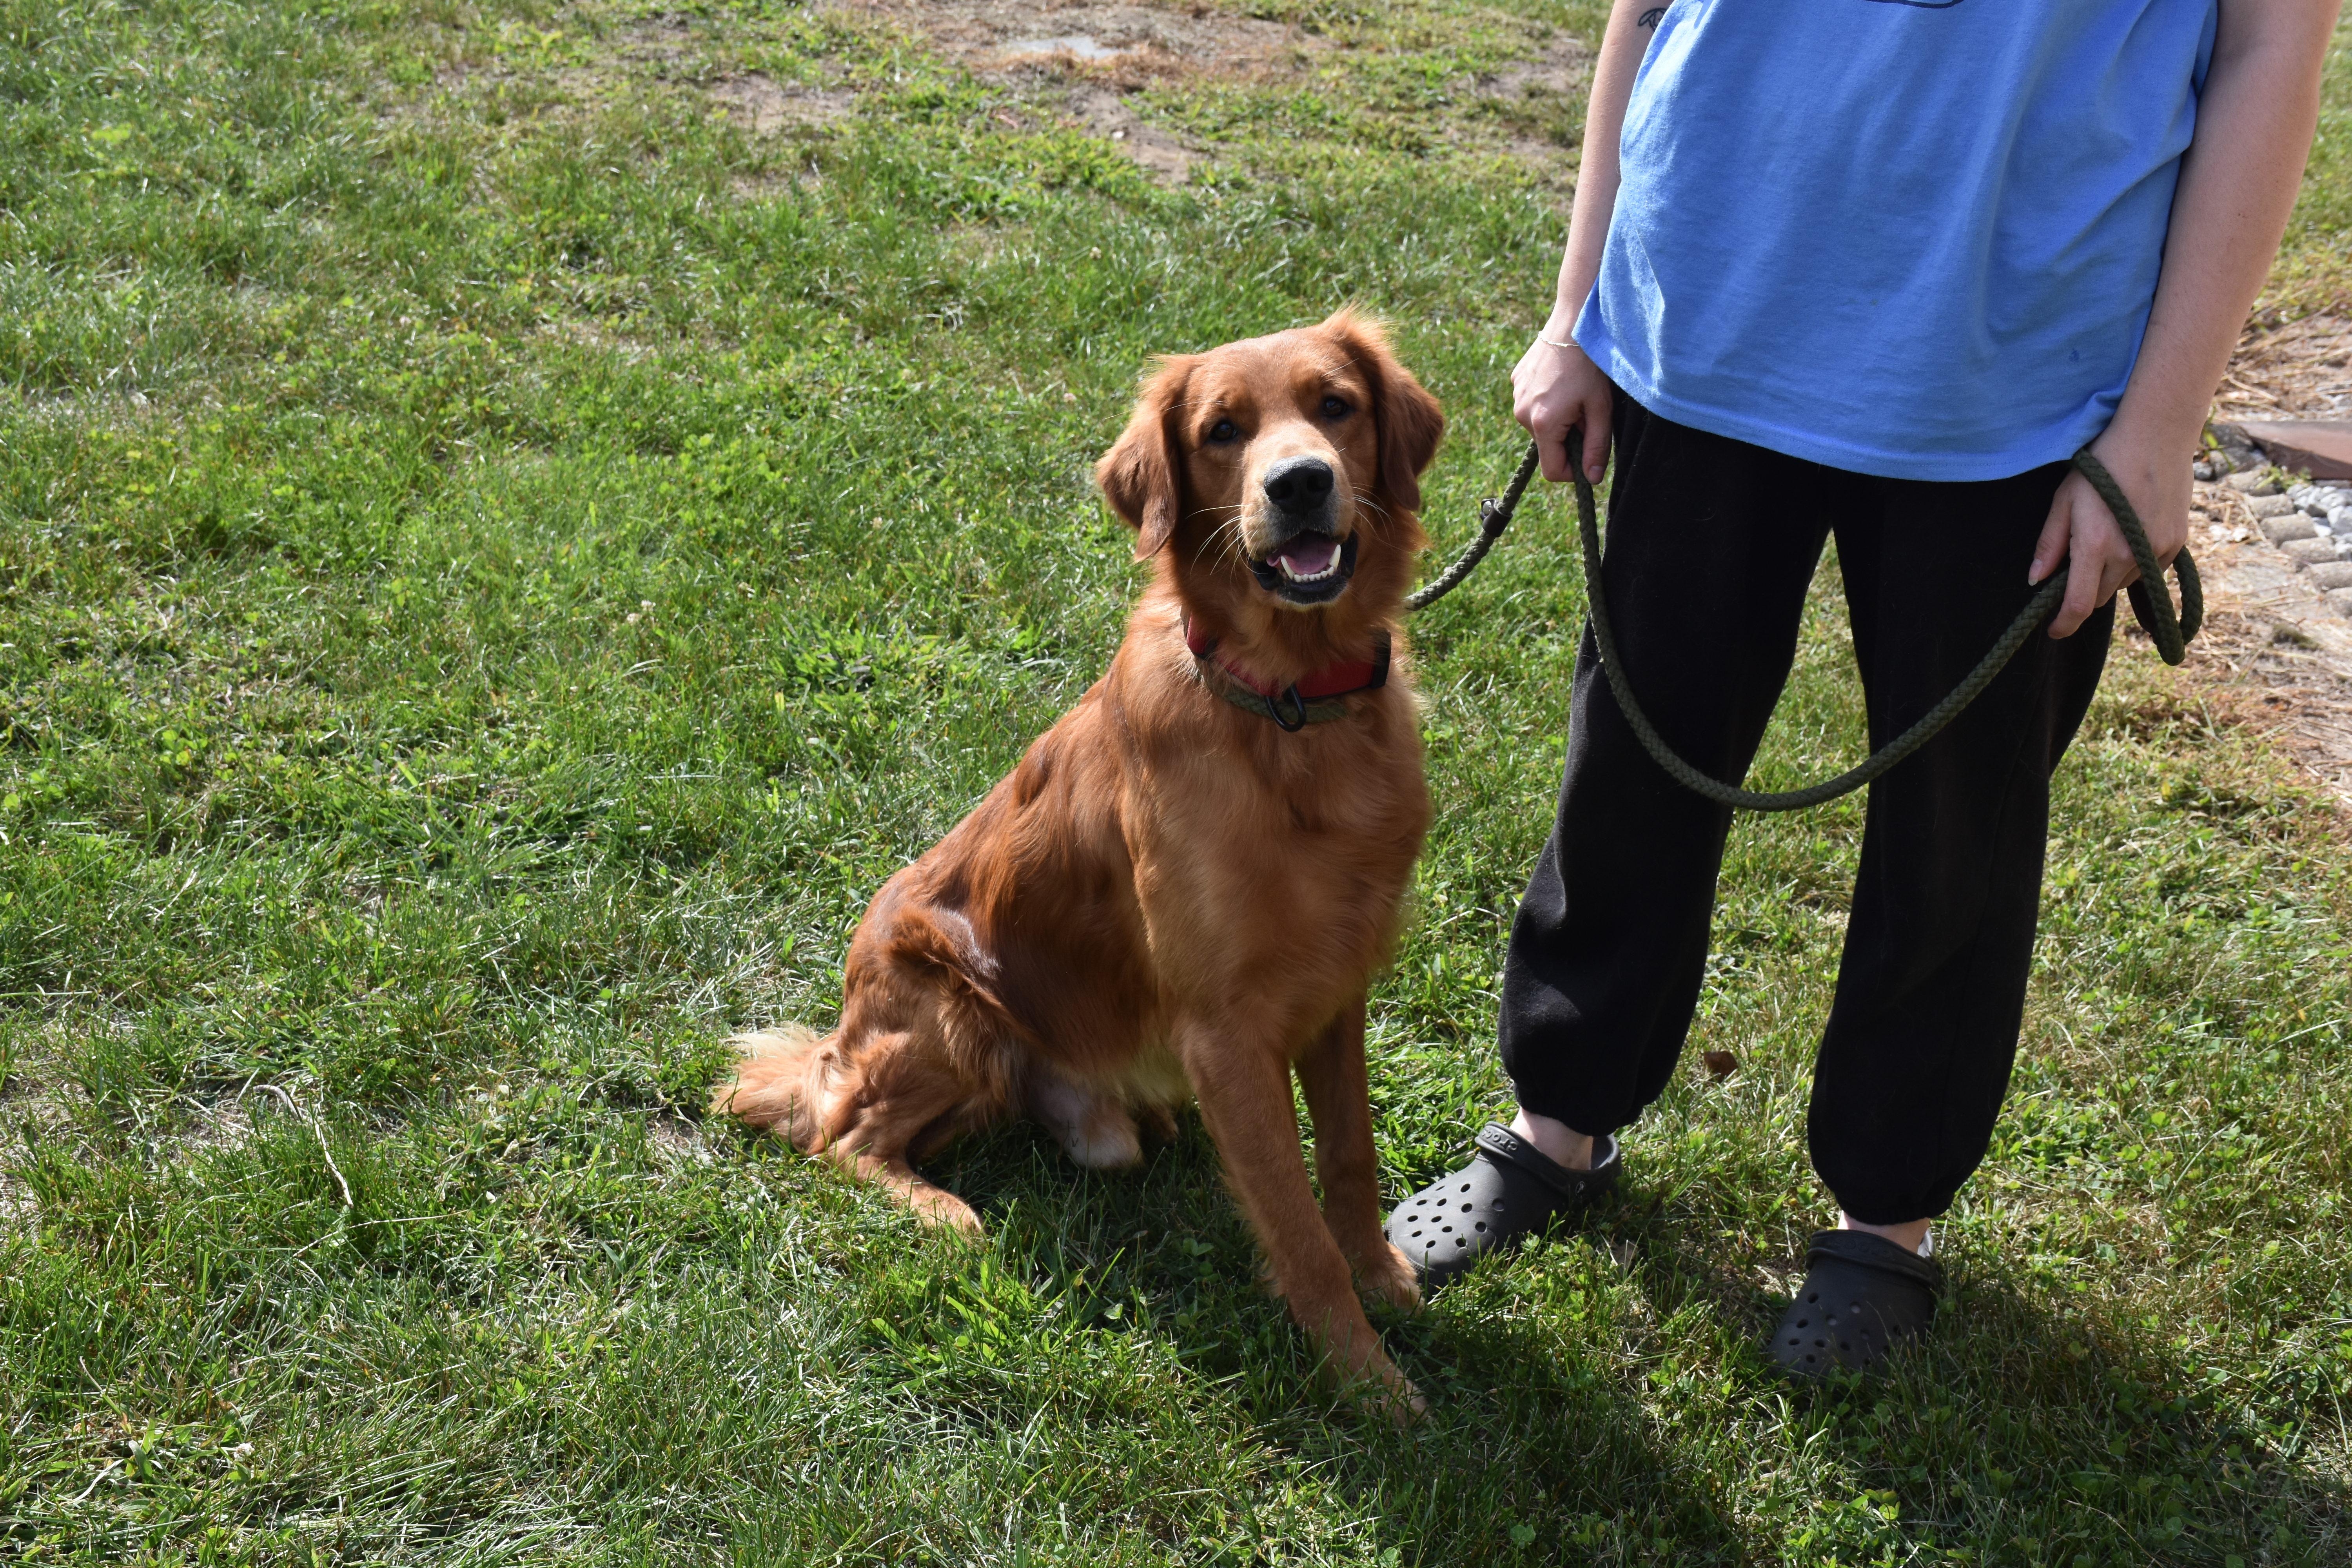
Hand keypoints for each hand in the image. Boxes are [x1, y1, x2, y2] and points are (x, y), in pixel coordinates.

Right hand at [1512, 323, 1613, 484]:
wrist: (1573, 322)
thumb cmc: (1591, 365)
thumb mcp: (1601, 409)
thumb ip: (1597, 447)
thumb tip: (1592, 478)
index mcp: (1543, 423)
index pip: (1552, 470)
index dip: (1572, 471)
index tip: (1587, 457)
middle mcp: (1522, 413)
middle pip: (1546, 445)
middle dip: (1566, 437)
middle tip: (1585, 411)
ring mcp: (1516, 396)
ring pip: (1538, 424)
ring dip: (1556, 418)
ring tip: (1572, 392)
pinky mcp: (1515, 381)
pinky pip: (1531, 403)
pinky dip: (1546, 400)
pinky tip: (1559, 380)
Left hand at [2028, 426, 2190, 638]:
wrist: (2156, 438)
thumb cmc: (2102, 466)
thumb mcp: (2064, 501)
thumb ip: (2049, 545)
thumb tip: (2036, 580)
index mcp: (2095, 547)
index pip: (2078, 605)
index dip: (2064, 624)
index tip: (2053, 630)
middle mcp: (2128, 556)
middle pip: (2099, 596)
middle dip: (2083, 592)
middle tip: (2075, 565)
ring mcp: (2157, 552)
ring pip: (2123, 584)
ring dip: (2109, 576)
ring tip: (2106, 538)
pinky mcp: (2176, 544)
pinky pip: (2149, 571)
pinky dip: (2134, 565)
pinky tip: (2129, 535)